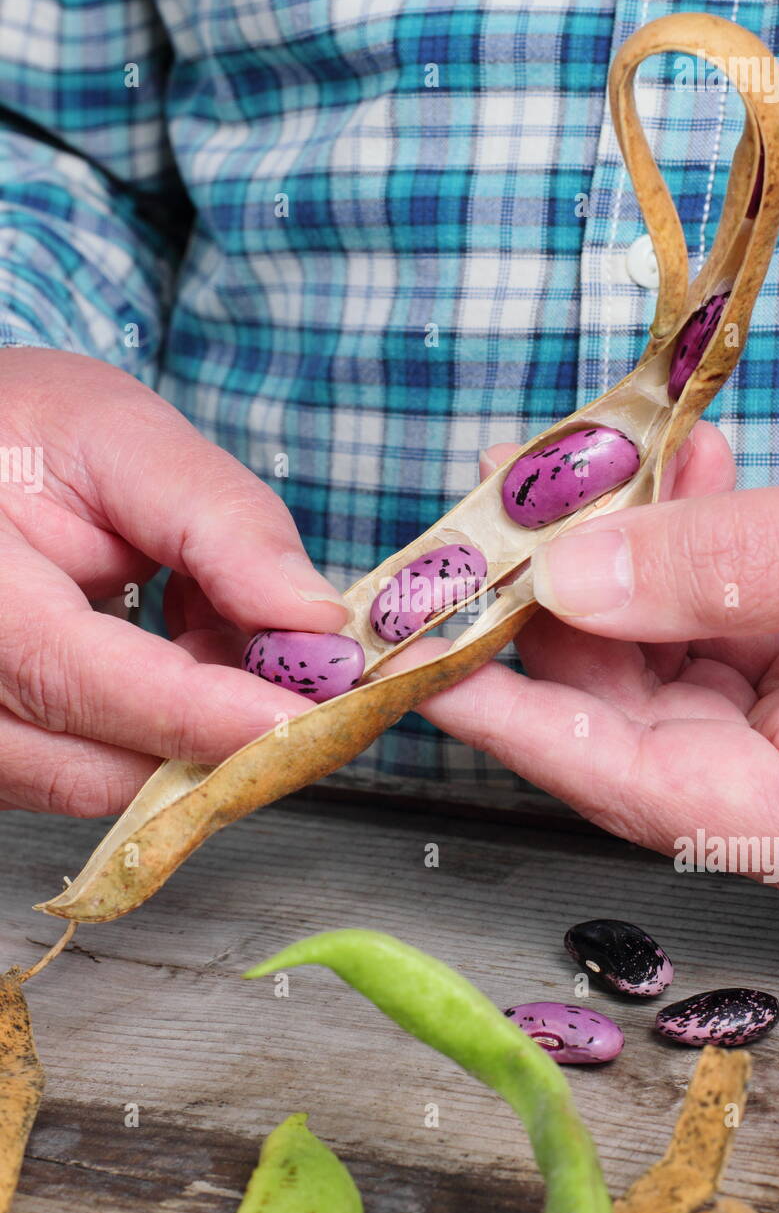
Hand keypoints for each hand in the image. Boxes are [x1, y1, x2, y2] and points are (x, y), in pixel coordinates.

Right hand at [0, 348, 348, 814]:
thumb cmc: (18, 431)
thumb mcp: (115, 434)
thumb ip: (219, 521)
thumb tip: (315, 620)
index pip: (68, 676)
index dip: (199, 710)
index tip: (311, 713)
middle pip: (96, 764)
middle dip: (227, 727)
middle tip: (314, 660)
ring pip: (106, 781)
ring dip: (200, 724)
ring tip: (216, 617)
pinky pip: (96, 772)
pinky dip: (168, 727)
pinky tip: (181, 648)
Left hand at [382, 423, 778, 933]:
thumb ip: (749, 572)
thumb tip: (577, 571)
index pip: (612, 780)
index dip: (499, 712)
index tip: (409, 650)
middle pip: (625, 707)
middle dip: (561, 586)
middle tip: (514, 486)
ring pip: (672, 656)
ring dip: (636, 548)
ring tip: (610, 453)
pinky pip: (735, 631)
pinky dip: (707, 553)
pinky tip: (698, 472)